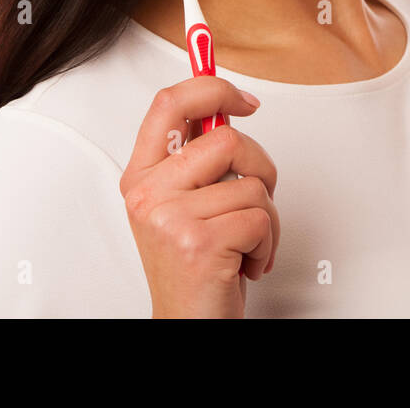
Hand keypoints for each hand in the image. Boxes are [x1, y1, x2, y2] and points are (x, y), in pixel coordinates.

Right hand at [120, 76, 278, 317]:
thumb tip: (228, 108)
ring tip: (243, 242)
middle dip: (260, 167)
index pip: (169, 103)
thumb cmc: (197, 264)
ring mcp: (169, 217)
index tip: (244, 100)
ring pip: (253, 182)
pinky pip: (261, 218)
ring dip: (267, 217)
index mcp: (142, 175)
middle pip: (226, 139)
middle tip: (253, 199)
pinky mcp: (197, 243)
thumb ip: (199, 157)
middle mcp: (148, 193)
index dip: (212, 87)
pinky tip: (244, 262)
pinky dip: (267, 244)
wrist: (189, 323)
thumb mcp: (186, 203)